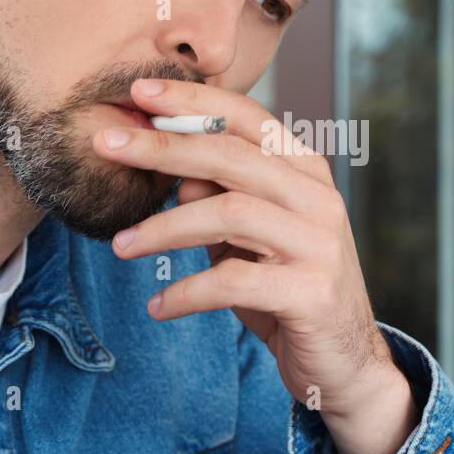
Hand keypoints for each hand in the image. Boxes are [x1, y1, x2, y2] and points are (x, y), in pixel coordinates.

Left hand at [92, 78, 419, 453]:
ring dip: (164, 227)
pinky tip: (158, 306)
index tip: (140, 91)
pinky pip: (234, 281)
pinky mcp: (312, 293)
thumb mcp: (251, 240)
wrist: (345, 362)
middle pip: (232, 157)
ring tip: (120, 246)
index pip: (248, 119)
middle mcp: (318, 199)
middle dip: (164, 146)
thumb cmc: (289, 291)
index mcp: (305, 174)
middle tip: (107, 144)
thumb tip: (176, 172)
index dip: (194, 100)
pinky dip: (187, 292)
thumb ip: (222, 201)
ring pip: (229, 213)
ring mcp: (320, 245)